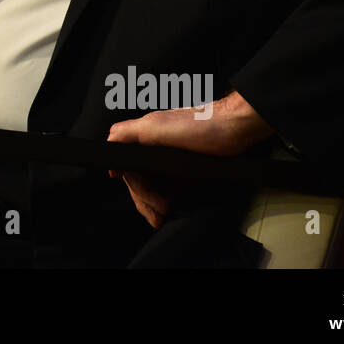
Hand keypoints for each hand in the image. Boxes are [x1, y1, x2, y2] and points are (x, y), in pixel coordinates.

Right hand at [106, 91, 273, 228]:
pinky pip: (170, 183)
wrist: (236, 127)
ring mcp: (170, 154)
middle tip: (158, 216)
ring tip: (163, 216)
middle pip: (139, 176)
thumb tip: (107, 143)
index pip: (126, 166)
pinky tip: (174, 205)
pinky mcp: (186, 163)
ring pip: (154, 182)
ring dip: (156, 202)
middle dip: (145, 199)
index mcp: (143, 135)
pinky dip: (169, 196)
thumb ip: (127, 133)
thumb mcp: (157, 128)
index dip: (131, 185)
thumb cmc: (200, 127)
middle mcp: (153, 144)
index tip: (142, 201)